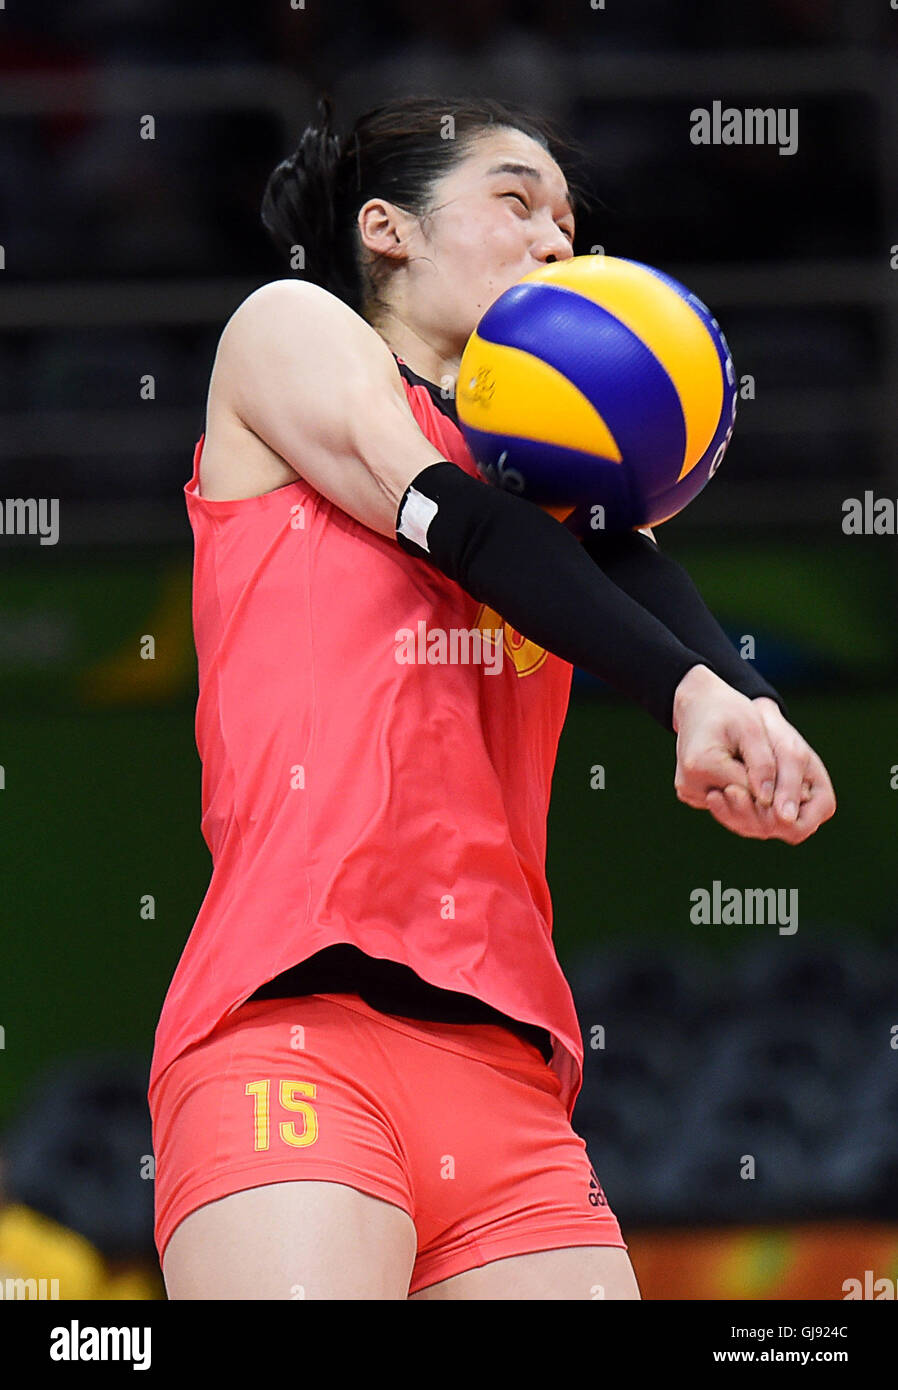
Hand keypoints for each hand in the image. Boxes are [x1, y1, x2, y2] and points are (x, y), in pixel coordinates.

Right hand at [671, 667, 835, 841]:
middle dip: (772, 798)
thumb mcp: (751, 729)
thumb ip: (762, 765)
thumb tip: (772, 802)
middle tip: (803, 791)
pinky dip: (746, 795)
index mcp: (702, 765)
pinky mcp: (693, 795)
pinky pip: (728, 803)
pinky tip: (759, 782)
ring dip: (759, 798)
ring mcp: (690, 792)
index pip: (752, 791)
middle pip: (744, 803)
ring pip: (737, 807)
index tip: (808, 789)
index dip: (781, 792)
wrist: (699, 705)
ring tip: (780, 782)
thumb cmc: (728, 710)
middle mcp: (691, 784)